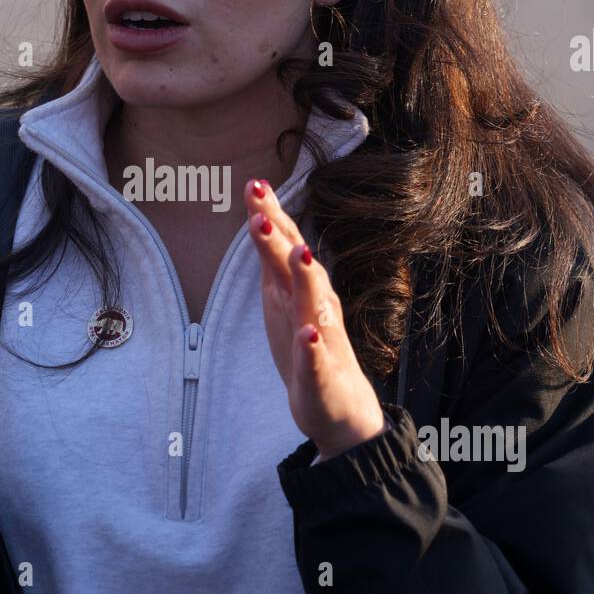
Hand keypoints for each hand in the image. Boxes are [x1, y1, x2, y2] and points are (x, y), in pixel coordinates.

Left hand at [244, 179, 385, 459]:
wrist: (339, 410)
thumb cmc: (309, 350)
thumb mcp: (286, 300)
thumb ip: (276, 260)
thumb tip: (261, 214)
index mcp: (300, 289)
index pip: (283, 245)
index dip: (270, 216)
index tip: (253, 184)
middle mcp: (314, 306)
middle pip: (297, 266)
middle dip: (281, 236)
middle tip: (261, 207)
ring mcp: (320, 341)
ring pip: (314, 306)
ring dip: (307, 279)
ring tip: (299, 253)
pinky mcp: (320, 377)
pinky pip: (315, 362)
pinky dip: (311, 349)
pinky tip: (307, 336)